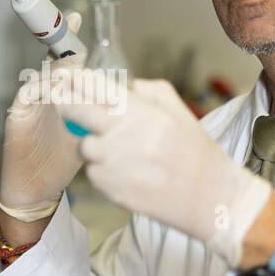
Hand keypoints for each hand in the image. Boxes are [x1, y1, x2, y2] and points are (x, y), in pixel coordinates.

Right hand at [0, 11, 85, 221]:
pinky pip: (26, 95)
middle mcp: (43, 95)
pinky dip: (39, 88)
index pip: (67, 62)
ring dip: (56, 67)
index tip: (76, 18)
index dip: (70, 40)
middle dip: (59, 41)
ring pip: (41, 75)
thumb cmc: (61, 161)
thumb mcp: (86, 132)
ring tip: (69, 61)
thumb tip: (125, 95)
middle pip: (51, 61)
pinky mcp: (17, 117)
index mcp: (61, 95)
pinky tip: (52, 86)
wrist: (36, 189)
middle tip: (69, 22)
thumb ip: (97, 111)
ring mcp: (29, 104)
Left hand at [53, 69, 271, 266]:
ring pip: (84, 147)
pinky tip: (128, 172)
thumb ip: (149, 90)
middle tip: (65, 101)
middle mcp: (122, 136)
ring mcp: (114, 165)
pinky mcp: (111, 190)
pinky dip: (104, 171)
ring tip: (120, 150)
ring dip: (94, 145)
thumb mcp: (179, 111)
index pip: (95, 87)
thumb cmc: (196, 154)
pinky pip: (94, 173)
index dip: (77, 80)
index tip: (68, 77)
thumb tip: (124, 85)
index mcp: (140, 113)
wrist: (209, 198)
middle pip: (75, 111)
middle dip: (67, 103)